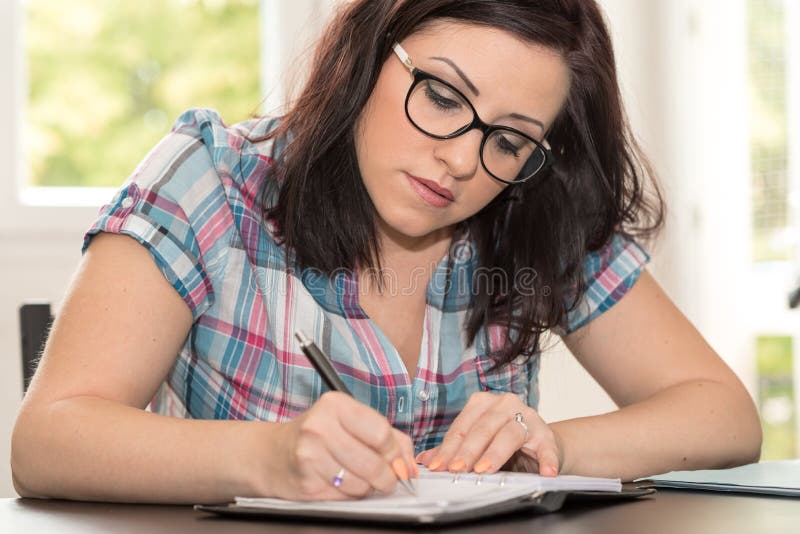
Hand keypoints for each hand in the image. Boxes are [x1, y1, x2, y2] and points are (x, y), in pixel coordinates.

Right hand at [262, 391, 416, 499]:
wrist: (272, 454)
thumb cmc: (317, 436)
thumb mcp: (349, 422)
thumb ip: (387, 436)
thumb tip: (409, 463)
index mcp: (335, 405)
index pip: (381, 432)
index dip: (395, 452)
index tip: (398, 460)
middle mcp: (320, 427)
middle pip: (374, 462)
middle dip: (388, 476)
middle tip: (387, 478)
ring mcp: (310, 456)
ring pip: (362, 484)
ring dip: (368, 487)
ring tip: (358, 477)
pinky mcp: (306, 482)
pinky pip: (345, 496)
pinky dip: (350, 494)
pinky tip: (340, 483)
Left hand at [415, 392, 561, 476]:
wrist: (541, 444)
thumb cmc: (504, 443)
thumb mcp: (477, 444)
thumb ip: (454, 450)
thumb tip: (424, 459)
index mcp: (483, 404)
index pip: (461, 427)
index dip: (448, 448)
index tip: (437, 466)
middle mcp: (505, 405)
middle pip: (482, 428)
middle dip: (467, 451)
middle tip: (456, 469)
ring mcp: (528, 417)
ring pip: (509, 433)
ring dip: (496, 453)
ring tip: (485, 470)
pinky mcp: (547, 434)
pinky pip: (547, 447)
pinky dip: (547, 459)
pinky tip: (545, 472)